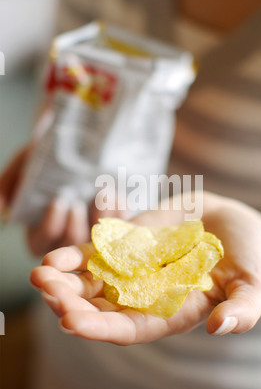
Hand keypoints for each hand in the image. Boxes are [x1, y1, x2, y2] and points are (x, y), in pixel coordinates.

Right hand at [0, 145, 129, 255]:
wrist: (79, 143)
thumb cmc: (47, 156)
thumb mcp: (24, 163)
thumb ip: (10, 182)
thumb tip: (4, 207)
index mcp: (40, 233)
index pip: (43, 239)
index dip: (51, 224)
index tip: (58, 202)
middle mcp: (67, 239)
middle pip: (72, 244)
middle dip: (76, 226)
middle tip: (79, 204)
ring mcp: (93, 235)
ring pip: (98, 241)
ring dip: (100, 220)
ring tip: (104, 195)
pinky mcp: (116, 227)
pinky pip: (121, 229)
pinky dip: (120, 215)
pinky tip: (119, 197)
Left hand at [30, 192, 260, 343]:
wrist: (234, 224)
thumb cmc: (248, 258)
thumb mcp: (253, 285)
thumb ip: (243, 310)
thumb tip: (221, 328)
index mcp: (171, 313)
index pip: (131, 329)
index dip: (102, 328)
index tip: (72, 323)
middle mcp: (145, 296)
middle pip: (101, 309)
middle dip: (72, 304)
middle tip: (49, 294)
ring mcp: (132, 269)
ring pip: (90, 283)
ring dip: (63, 282)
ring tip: (40, 276)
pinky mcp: (127, 244)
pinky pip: (95, 254)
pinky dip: (73, 256)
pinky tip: (53, 258)